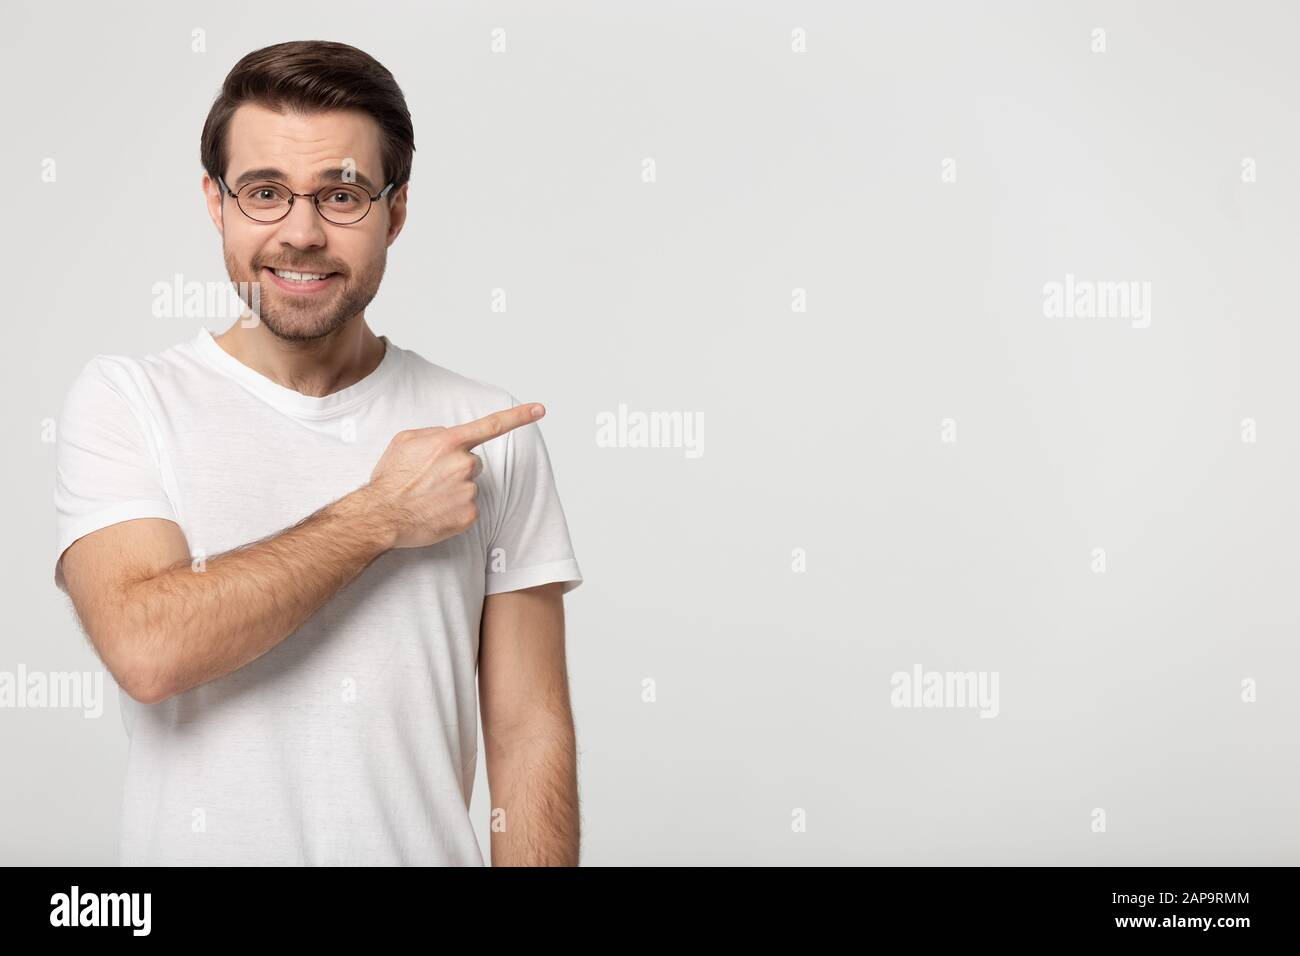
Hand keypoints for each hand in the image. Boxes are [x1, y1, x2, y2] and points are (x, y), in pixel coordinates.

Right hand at [365, 403, 544, 548]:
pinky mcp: (469, 515)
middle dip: (457, 468)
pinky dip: (454, 510)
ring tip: (429, 496)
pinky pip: (468, 508)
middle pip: (473, 462)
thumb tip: (449, 438)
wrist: (382, 515)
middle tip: (431, 479)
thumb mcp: (405, 440)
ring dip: (454, 490)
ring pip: (469, 486)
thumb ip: (433, 433)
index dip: (519, 416)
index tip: (540, 409)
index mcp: (450, 442)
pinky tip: (435, 511)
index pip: (491, 425)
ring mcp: (469, 490)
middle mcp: (464, 464)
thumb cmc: (391, 478)